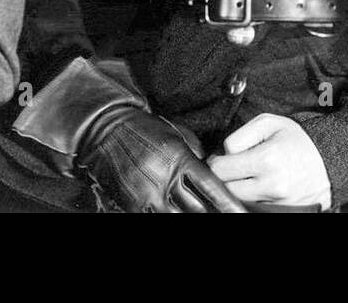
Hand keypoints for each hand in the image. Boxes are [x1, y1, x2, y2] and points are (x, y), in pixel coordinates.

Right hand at [80, 107, 245, 213]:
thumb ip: (195, 155)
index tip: (241, 213)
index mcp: (179, 159)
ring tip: (199, 213)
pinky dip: (168, 216)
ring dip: (190, 216)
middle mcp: (165, 179)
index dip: (228, 204)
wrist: (106, 130)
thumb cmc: (144, 129)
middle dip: (211, 213)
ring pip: (177, 218)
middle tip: (223, 214)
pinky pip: (156, 218)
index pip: (211, 188)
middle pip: (197, 210)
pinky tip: (174, 212)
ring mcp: (148, 196)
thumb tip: (212, 172)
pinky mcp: (133, 205)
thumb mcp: (175, 135)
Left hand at [208, 113, 331, 209]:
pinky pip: (255, 206)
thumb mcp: (269, 123)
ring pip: (240, 199)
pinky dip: (254, 196)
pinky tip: (262, 184)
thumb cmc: (299, 139)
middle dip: (227, 176)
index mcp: (266, 160)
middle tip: (235, 165)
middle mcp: (271, 185)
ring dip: (240, 188)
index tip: (221, 158)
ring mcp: (277, 202)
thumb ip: (240, 135)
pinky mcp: (282, 211)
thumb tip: (223, 153)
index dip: (217, 162)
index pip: (220, 169)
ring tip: (251, 173)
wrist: (331, 159)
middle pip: (227, 188)